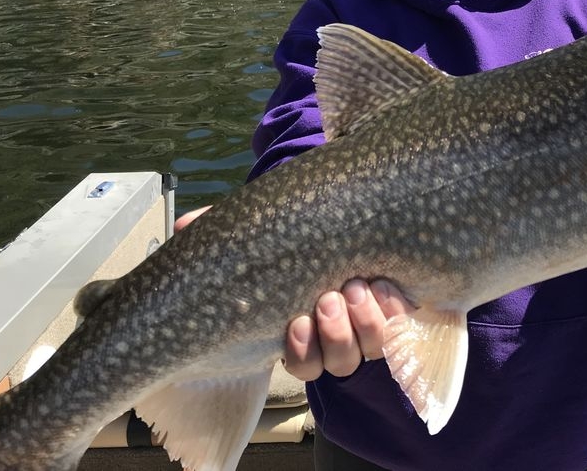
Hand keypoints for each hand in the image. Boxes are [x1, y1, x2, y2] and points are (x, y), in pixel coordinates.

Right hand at [173, 206, 412, 379]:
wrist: (352, 223)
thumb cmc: (299, 236)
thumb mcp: (260, 234)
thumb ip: (222, 232)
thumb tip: (184, 225)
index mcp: (303, 331)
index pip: (302, 363)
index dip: (303, 351)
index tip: (297, 323)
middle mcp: (339, 338)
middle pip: (340, 362)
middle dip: (335, 334)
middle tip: (330, 298)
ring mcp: (371, 326)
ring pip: (372, 347)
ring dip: (365, 321)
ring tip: (358, 287)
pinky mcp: (398, 310)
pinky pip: (402, 325)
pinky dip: (393, 308)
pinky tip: (385, 284)